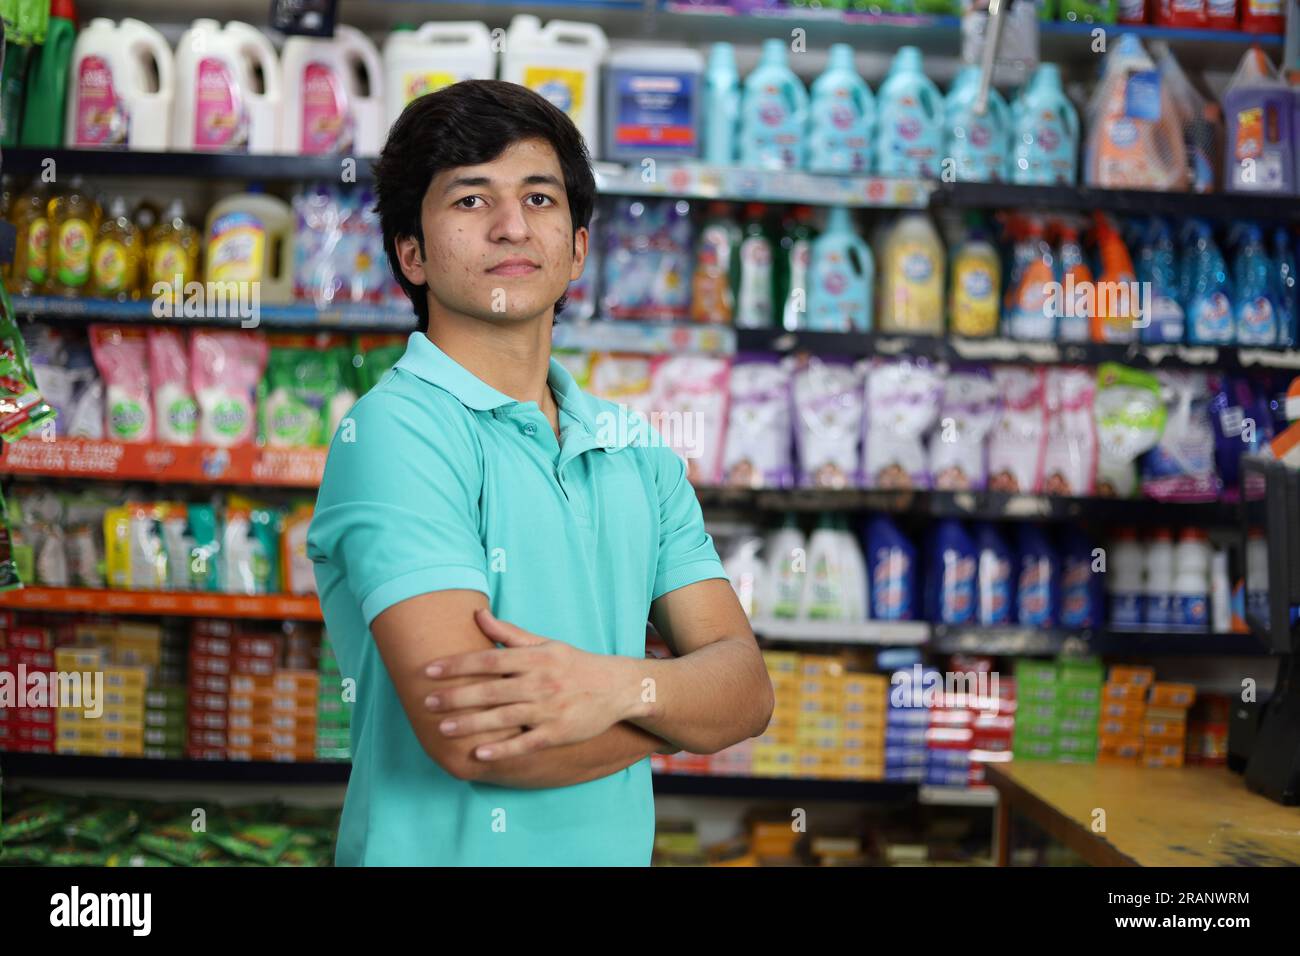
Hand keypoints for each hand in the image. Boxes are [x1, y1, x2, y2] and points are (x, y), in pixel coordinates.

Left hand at [423, 608, 646, 761]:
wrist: (619, 688)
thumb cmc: (575, 664)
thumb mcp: (545, 644)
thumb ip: (509, 633)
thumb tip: (477, 614)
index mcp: (535, 658)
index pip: (489, 659)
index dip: (457, 665)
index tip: (430, 671)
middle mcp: (540, 682)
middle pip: (491, 690)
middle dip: (456, 697)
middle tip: (428, 703)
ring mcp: (549, 710)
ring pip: (503, 718)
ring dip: (471, 724)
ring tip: (443, 729)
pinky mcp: (558, 733)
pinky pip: (525, 743)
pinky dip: (502, 749)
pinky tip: (479, 754)